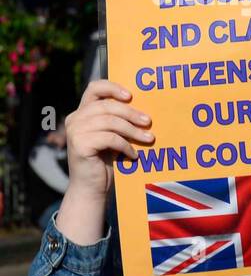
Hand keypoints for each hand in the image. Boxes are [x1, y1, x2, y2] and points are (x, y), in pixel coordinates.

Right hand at [57, 80, 153, 244]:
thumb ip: (120, 121)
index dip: (113, 87)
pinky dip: (125, 146)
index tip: (131, 96)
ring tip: (149, 139)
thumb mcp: (114, 136)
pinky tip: (134, 154)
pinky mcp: (79, 144)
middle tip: (149, 122)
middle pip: (107, 105)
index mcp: (83, 112)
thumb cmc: (107, 161)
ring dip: (133, 130)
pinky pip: (109, 138)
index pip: (94, 88)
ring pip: (110, 121)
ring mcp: (75, 131)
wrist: (92, 188)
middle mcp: (75, 119)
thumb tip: (145, 110)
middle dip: (131, 113)